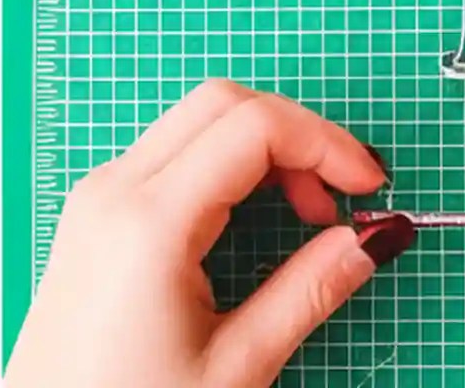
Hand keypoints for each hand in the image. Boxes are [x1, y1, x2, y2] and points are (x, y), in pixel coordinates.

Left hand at [3, 80, 415, 387]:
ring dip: (262, 148)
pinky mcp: (95, 216)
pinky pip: (170, 154)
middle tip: (342, 195)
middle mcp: (113, 191)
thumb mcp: (234, 367)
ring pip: (195, 122)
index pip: (253, 126)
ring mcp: (97, 199)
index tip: (369, 184)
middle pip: (223, 103)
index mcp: (148, 222)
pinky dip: (226, 165)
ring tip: (306, 215)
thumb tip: (370, 241)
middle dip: (296, 135)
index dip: (326, 143)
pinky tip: (254, 217)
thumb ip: (308, 292)